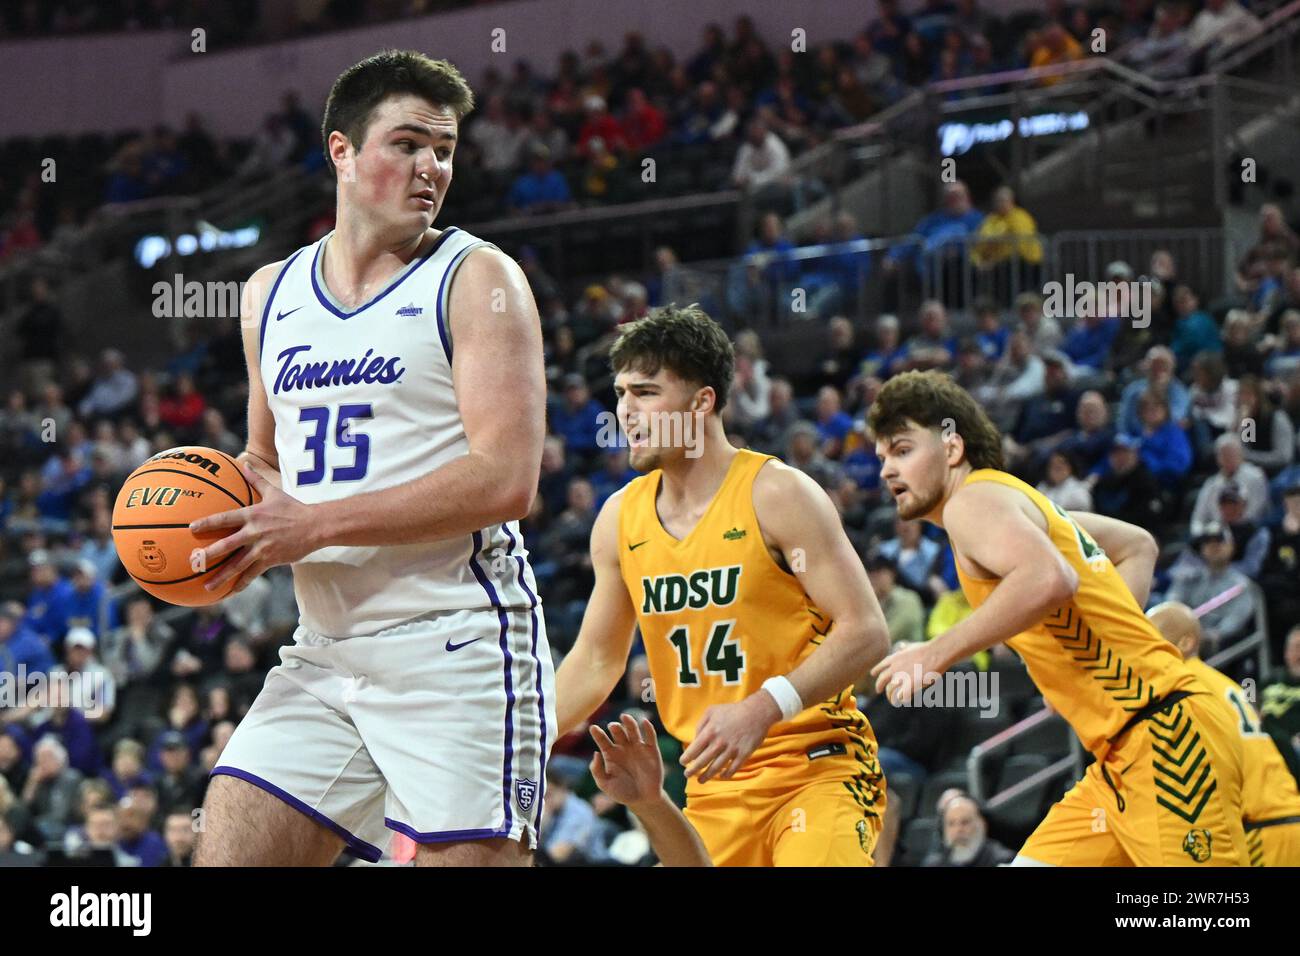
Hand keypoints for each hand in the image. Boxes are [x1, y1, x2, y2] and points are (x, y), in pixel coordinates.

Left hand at [189, 462, 319, 594]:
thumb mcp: (274, 492)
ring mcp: (262, 548)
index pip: (225, 519)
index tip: (191, 528)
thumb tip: (245, 463)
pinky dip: (241, 583)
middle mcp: (255, 532)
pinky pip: (252, 574)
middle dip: (208, 554)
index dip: (207, 523)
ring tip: (206, 585)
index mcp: (253, 515)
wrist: (315, 526)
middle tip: (193, 561)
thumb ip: (256, 480)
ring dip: (221, 576)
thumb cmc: (293, 508)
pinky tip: (230, 591)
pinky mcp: (270, 560)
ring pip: (237, 564)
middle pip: (227, 545)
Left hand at [589, 714, 664, 809]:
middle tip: (612, 726)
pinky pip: (650, 736)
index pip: (602, 740)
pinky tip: (644, 722)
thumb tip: (595, 752)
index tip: (593, 728)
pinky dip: (648, 728)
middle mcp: (623, 747)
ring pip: (632, 730)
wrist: (643, 800)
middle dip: (615, 727)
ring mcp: (637, 747)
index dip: (597, 734)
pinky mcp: (651, 750)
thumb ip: (597, 770)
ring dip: (629, 722)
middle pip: (618, 732)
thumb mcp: (605, 784)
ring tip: (624, 717)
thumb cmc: (622, 792)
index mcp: (610, 753)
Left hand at [680, 692, 780, 783]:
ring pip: (716, 768)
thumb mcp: (712, 711)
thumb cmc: (732, 711)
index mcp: (710, 732)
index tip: (682, 762)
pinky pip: (732, 769)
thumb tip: (694, 740)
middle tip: (687, 774)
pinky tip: (721, 776)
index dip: (686, 758)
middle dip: (692, 770)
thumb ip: (700, 725)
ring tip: (701, 780)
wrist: (756, 712)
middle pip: (702, 762)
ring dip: (706, 776)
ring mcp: (731, 750)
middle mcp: (719, 743)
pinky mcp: (743, 754)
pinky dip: (726, 775)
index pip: (693, 750)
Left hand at [871, 640, 946, 703]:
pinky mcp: (910, 686)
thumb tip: (902, 647)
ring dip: (890, 697)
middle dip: (879, 686)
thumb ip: (904, 649)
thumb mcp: (911, 647)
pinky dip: (902, 699)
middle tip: (878, 690)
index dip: (875, 671)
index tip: (873, 675)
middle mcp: (894, 669)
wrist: (935, 653)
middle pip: (881, 681)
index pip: (880, 667)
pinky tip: (903, 700)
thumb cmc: (927, 649)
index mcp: (894, 659)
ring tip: (892, 700)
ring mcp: (902, 678)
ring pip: (890, 691)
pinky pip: (902, 697)